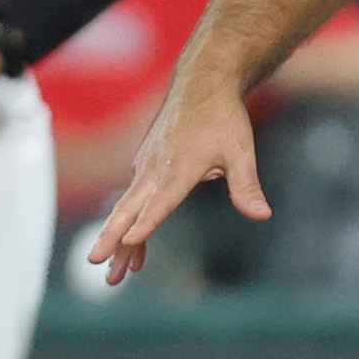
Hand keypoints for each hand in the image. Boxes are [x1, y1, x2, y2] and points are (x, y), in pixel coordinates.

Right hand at [89, 85, 268, 286]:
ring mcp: (146, 167)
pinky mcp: (145, 166)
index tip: (129, 241)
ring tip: (113, 273)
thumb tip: (262, 215)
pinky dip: (130, 223)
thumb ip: (247, 186)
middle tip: (97, 265)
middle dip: (113, 239)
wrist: (202, 85)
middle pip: (130, 208)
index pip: (162, 201)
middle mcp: (156, 168)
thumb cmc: (224, 119)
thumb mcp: (242, 151)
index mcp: (180, 167)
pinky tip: (132, 246)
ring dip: (119, 240)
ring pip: (128, 208)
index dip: (146, 222)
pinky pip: (135, 200)